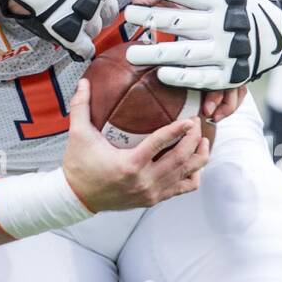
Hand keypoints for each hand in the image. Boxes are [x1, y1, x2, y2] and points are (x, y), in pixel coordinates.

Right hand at [0, 0, 130, 59]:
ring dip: (87, 28)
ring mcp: (85, 12)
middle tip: (82, 9)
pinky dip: (82, 49)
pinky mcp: (69, 30)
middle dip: (99, 11)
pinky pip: (84, 47)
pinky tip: (77, 46)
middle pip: (110, 11)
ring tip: (73, 22)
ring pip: (97, 29)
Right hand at [62, 79, 209, 212]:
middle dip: (193, 139)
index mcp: (129, 164)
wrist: (77, 197)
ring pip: (186, 174)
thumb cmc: (79, 166)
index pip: (160, 144)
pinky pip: (183, 188)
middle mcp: (144, 181)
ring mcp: (151, 192)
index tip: (190, 119)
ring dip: (199, 156)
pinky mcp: (154, 199)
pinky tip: (195, 163)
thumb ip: (81, 107)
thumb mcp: (78, 135)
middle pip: (180, 159)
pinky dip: (193, 175)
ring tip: (204, 140)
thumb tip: (83, 82)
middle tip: (197, 122)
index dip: (177, 130)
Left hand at [122, 0, 281, 89]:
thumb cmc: (244, 0)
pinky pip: (203, 77)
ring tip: (130, 54)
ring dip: (157, 53)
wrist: (281, 31)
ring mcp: (226, 50)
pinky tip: (161, 73)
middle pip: (179, 21)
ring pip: (186, 53)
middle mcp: (222, 23)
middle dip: (150, 18)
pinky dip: (183, 77)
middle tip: (128, 16)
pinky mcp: (230, 74)